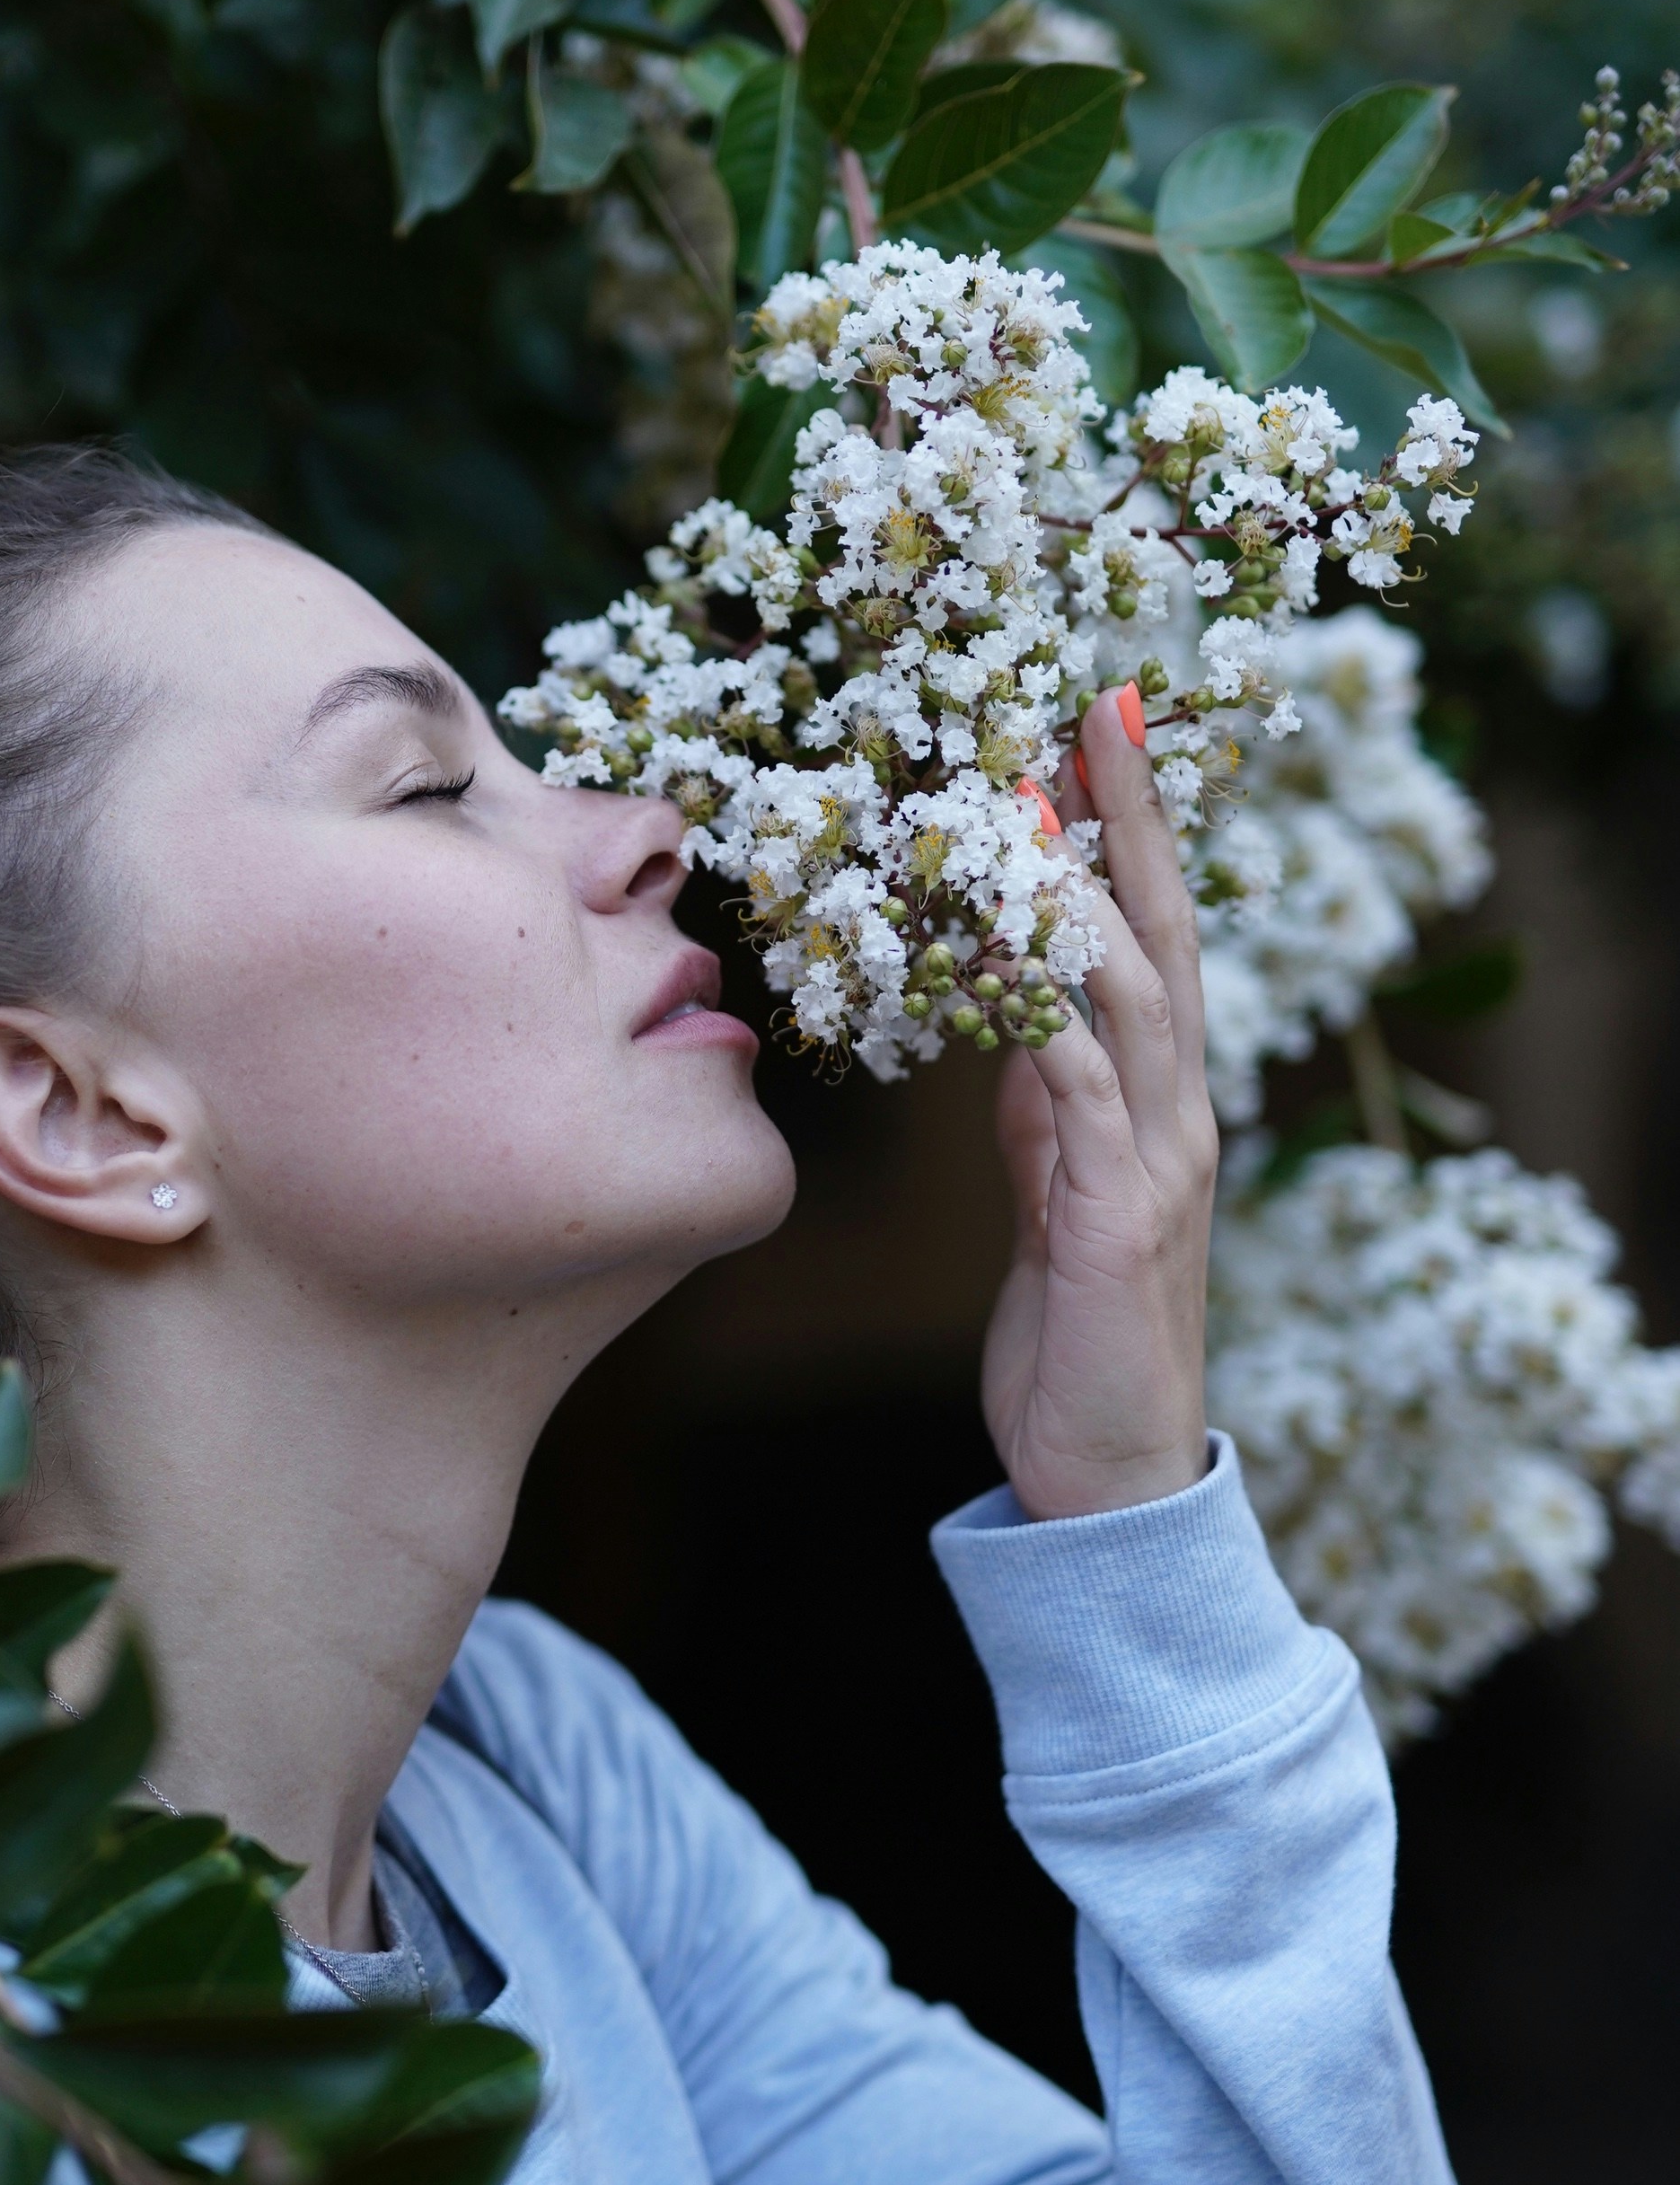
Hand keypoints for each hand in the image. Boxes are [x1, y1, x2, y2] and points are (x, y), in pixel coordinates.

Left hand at [980, 686, 1218, 1520]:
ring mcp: (1160, 1161)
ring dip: (1079, 894)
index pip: (1154, 934)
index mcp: (1161, 1100)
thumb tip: (1013, 1015)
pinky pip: (1079, 1093)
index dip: (1128, 832)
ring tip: (1027, 806)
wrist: (1106, 1476)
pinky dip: (1045, 1018)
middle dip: (1128, 817)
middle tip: (1090, 707)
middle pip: (1165, 931)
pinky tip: (1004, 961)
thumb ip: (1044, 1106)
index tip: (1091, 728)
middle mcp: (1180, 1112)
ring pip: (1130, 993)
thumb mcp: (1050, 1193)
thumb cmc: (1076, 1338)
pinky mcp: (1118, 1219)